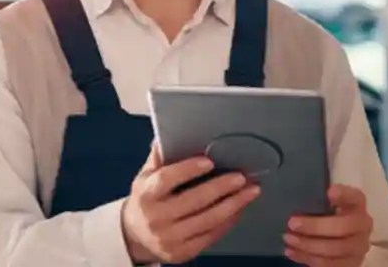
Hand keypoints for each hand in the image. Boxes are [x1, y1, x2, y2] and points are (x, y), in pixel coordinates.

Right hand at [121, 144, 261, 263]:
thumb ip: (159, 157)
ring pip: (208, 220)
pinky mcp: (183, 252)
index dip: (188, 170)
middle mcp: (156, 218)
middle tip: (241, 177)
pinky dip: (229, 221)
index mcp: (146, 194)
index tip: (209, 161)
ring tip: (251, 191)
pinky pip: (211, 236)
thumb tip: (168, 134)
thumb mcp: (145, 176)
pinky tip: (240, 208)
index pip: (166, 180)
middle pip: (193, 201)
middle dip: (221, 188)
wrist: (135, 236)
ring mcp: (170, 238)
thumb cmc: (146, 199)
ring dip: (233, 205)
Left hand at [283, 184, 372, 266]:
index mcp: (358, 204)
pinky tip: (292, 252)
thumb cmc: (329, 215)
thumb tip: (308, 200)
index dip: (344, 195)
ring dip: (308, 245)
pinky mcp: (351, 264)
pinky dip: (307, 258)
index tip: (329, 192)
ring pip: (334, 250)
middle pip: (342, 228)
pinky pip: (328, 264)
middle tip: (292, 224)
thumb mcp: (325, 202)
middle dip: (315, 227)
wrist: (342, 239)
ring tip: (288, 239)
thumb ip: (319, 199)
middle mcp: (363, 226)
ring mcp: (359, 248)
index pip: (354, 197)